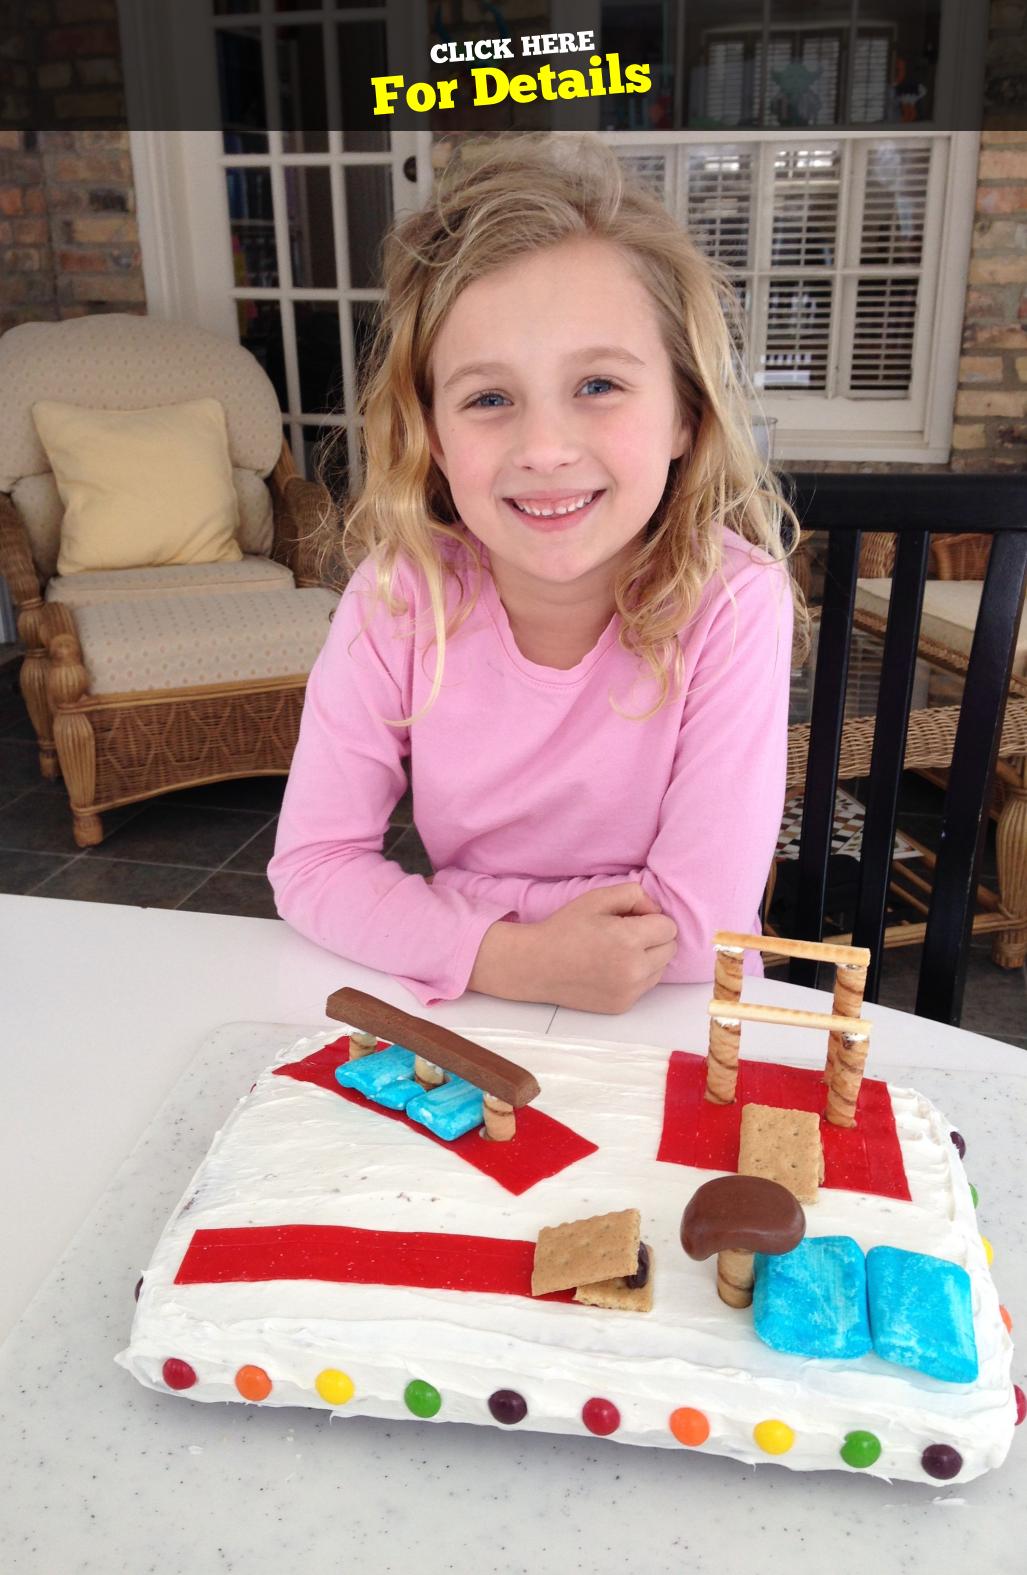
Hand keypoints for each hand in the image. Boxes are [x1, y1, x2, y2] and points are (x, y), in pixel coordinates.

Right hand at [469, 883, 677, 1012]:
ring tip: (618, 951)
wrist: (537, 965)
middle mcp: (634, 970)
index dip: (651, 919)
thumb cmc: (565, 928)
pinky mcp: (623, 1005)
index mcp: (629, 940)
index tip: (630, 918)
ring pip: (661, 969)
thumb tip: (655, 910)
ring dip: (648, 958)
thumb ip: (634, 894)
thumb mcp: (597, 898)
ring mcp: (629, 992)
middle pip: (670, 950)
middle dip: (654, 938)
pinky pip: (645, 986)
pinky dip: (636, 976)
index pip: (669, 928)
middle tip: (625, 934)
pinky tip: (611, 968)